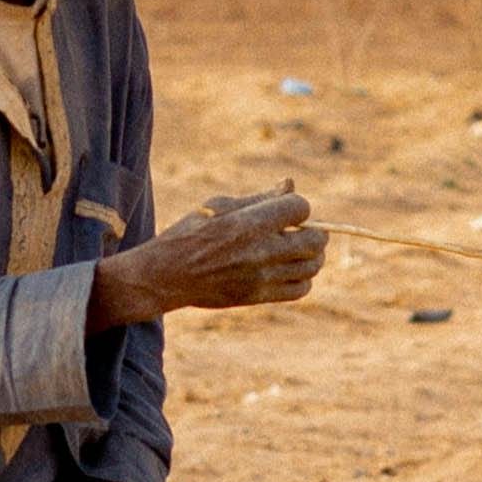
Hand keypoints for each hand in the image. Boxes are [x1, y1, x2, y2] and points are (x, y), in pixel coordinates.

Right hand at [88, 189, 324, 328]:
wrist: (167, 275)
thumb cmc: (190, 233)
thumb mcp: (219, 205)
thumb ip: (259, 198)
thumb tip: (290, 184)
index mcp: (249, 222)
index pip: (300, 208)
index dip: (298, 207)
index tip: (287, 211)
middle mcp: (260, 251)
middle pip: (314, 240)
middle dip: (315, 232)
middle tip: (302, 231)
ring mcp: (261, 277)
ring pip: (311, 266)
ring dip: (312, 256)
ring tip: (298, 251)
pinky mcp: (258, 296)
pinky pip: (299, 290)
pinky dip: (303, 280)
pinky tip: (290, 271)